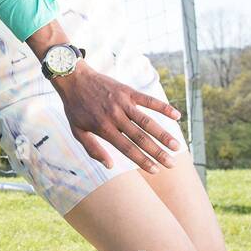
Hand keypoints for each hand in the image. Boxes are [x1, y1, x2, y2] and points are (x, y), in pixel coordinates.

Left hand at [54, 61, 180, 173]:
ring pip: (147, 121)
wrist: (73, 79)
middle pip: (140, 138)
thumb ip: (93, 149)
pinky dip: (163, 107)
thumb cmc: (75, 108)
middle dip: (157, 152)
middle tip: (171, 164)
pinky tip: (176, 115)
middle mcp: (115, 116)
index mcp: (103, 128)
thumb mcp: (77, 131)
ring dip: (163, 134)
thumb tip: (110, 166)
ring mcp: (123, 103)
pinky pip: (148, 100)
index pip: (127, 148)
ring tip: (177, 146)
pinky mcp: (127, 91)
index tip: (155, 171)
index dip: (142, 160)